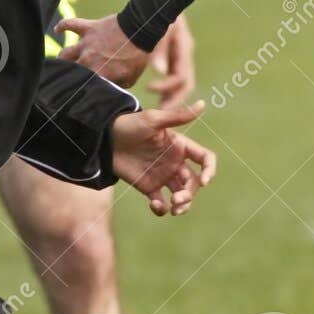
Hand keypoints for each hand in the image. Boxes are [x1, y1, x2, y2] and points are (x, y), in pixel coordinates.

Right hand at [57, 13, 151, 88]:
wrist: (140, 31)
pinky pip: (70, 25)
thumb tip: (110, 89)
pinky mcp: (88, 28)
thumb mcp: (130, 79)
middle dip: (69, 75)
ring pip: (65, 53)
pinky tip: (57, 30)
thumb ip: (117, 86)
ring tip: (63, 61)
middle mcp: (87, 59)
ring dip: (63, 58)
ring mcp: (86, 43)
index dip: (81, 88)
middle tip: (69, 77)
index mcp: (97, 73)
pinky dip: (62, 26)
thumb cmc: (137, 56)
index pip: (83, 84)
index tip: (80, 90)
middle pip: (70, 71)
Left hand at [111, 101, 216, 216]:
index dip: (209, 170)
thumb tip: (203, 104)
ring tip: (173, 209)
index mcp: (180, 147)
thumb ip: (178, 116)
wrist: (104, 138)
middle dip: (190, 194)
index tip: (203, 181)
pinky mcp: (149, 187)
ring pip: (181, 196)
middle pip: (193, 183)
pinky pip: (161, 202)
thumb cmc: (129, 124)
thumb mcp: (153, 120)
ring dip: (182, 205)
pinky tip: (155, 206)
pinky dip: (161, 209)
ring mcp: (163, 176)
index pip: (205, 159)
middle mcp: (175, 163)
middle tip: (178, 199)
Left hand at [147, 13, 194, 103]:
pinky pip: (174, 79)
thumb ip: (159, 50)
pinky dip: (167, 90)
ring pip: (181, 84)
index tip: (149, 89)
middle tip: (160, 114)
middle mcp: (185, 56)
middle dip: (174, 101)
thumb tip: (158, 72)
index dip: (167, 86)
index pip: (181, 76)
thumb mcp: (160, 27)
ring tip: (159, 112)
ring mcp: (181, 58)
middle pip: (186, 85)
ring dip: (171, 98)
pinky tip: (157, 98)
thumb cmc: (161, 11)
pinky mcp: (174, 58)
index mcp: (184, 49)